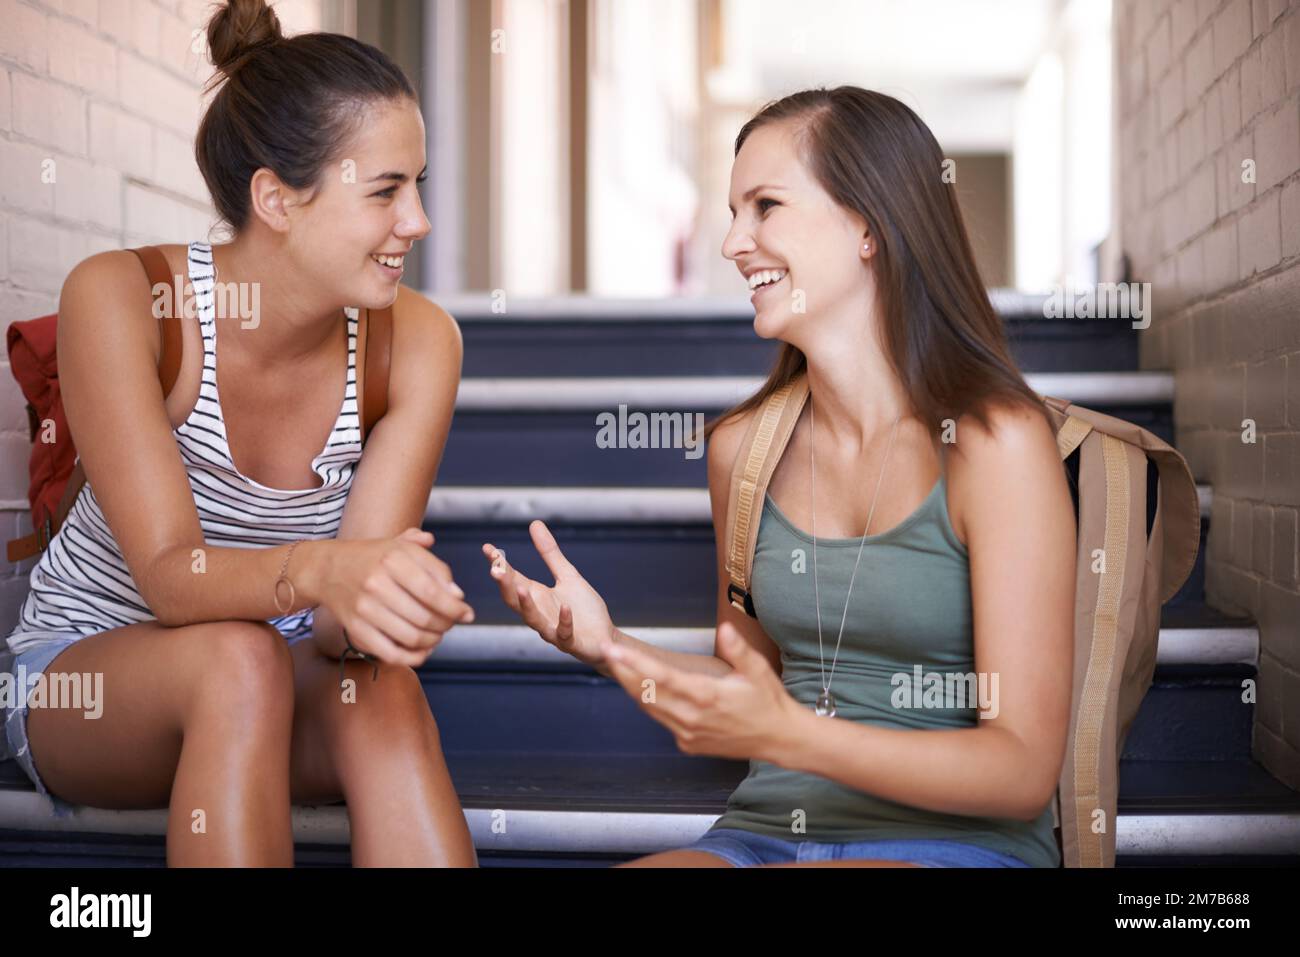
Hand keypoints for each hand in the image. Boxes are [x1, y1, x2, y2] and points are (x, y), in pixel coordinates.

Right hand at [326, 527, 474, 667]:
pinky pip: (390, 653)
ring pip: (412, 637)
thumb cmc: (375, 558)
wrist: (329, 568)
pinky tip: (423, 650)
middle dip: (446, 625)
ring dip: (433, 641)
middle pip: (425, 617)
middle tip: (451, 624)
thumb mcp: (402, 546)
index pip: (433, 591)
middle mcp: (377, 582)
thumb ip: (433, 563)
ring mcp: (365, 607)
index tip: (467, 613)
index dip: (455, 607)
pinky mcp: (355, 628)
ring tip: (438, 634)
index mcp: (393, 558)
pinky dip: (412, 657)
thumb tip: (456, 593)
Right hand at [481, 520, 614, 667]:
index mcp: (536, 597)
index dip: (500, 564)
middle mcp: (539, 614)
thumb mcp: (568, 576)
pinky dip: (564, 621)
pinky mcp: (571, 642)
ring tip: (522, 589)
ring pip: (533, 619)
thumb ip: (549, 553)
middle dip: (505, 585)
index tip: (487, 548)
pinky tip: (566, 607)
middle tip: (495, 569)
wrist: (605, 639)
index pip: (512, 579)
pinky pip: (564, 633)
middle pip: (515, 600)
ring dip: (526, 606)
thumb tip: (534, 523)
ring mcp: (552, 630)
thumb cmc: (583, 609)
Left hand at [602, 620, 801, 761]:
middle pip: (646, 693)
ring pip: (650, 708)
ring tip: (617, 665)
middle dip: (624, 671)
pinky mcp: (688, 744)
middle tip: (606, 651)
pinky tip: (641, 687)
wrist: (778, 738)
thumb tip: (725, 628)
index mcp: (707, 697)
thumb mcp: (758, 670)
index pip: (661, 677)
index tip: (614, 650)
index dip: (634, 663)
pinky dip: (649, 702)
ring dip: (632, 686)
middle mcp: (693, 718)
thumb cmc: (768, 700)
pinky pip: (661, 720)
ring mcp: (688, 734)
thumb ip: (738, 649)